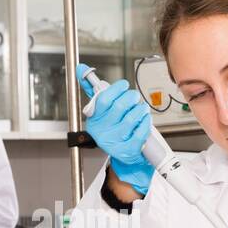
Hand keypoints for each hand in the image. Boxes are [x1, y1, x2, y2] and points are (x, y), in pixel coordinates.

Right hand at [76, 63, 154, 194]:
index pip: (103, 100)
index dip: (116, 89)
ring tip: (141, 109)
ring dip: (140, 109)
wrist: (124, 159)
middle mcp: (102, 133)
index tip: (124, 86)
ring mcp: (115, 143)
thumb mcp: (101, 111)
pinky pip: (141, 131)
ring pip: (132, 118)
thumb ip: (92, 89)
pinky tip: (145, 119)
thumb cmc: (113, 130)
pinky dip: (146, 122)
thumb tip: (81, 69)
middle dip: (131, 97)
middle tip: (135, 97)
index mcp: (94, 120)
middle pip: (119, 107)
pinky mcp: (128, 150)